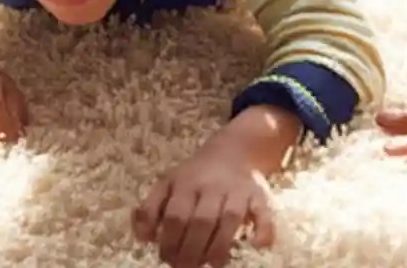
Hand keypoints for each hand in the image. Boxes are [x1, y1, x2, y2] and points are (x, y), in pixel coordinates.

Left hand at [132, 136, 276, 267]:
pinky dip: (262, 231)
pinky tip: (255, 245)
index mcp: (185, 183)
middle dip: (192, 250)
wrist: (233, 149)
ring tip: (212, 265)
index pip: (176, 216)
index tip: (167, 259)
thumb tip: (143, 237)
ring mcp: (237, 190)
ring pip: (230, 219)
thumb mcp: (168, 184)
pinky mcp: (259, 195)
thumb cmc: (195, 175)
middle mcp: (211, 186)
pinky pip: (264, 213)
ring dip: (220, 247)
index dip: (170, 242)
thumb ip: (150, 209)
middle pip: (201, 221)